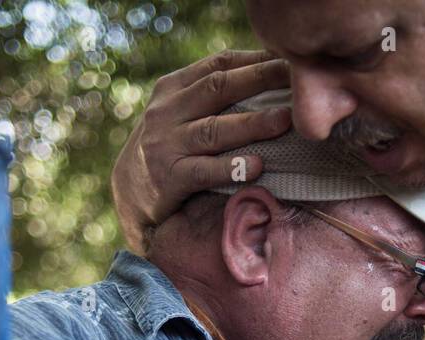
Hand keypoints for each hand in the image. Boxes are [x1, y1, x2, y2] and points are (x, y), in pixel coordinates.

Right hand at [111, 50, 290, 253]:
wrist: (129, 195)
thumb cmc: (167, 149)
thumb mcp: (179, 113)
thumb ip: (210, 97)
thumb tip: (266, 78)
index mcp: (173, 88)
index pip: (218, 65)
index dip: (254, 60)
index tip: (287, 59)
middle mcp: (167, 111)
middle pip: (219, 89)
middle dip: (260, 80)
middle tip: (295, 79)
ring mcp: (167, 144)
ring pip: (215, 129)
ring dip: (253, 124)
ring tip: (285, 120)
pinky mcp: (170, 177)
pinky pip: (205, 170)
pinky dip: (233, 168)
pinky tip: (258, 166)